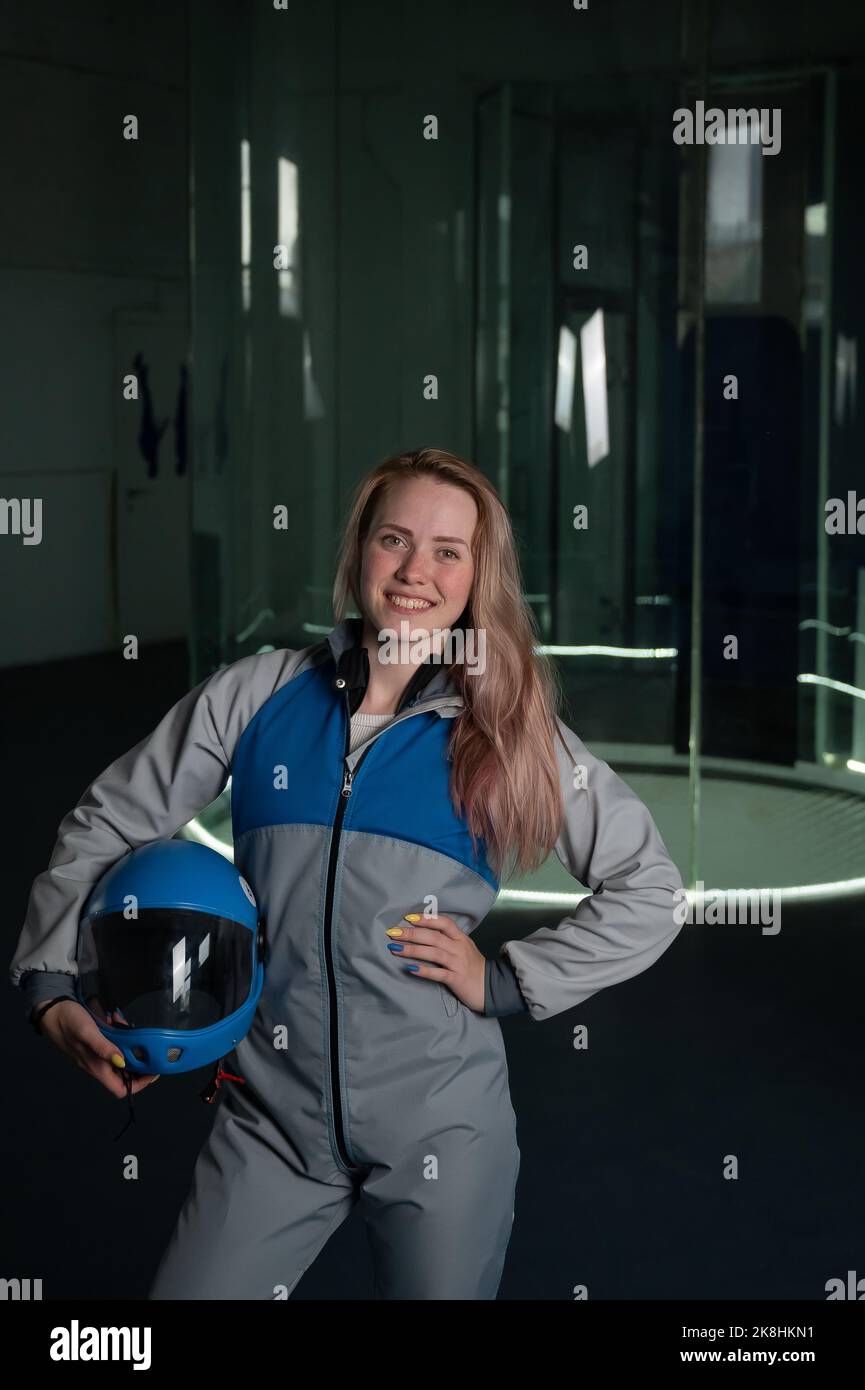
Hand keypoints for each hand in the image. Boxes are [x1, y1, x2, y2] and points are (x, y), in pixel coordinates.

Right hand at [34, 1000, 159, 1098]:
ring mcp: (96, 1056)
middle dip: (138, 1062)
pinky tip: (118, 1022)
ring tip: (129, 1028)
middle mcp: (96, 1065)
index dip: (138, 1085)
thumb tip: (122, 1063)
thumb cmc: (67, 1021)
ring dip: (129, 1046)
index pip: (120, 1089)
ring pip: (120, 1059)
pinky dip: (120, 1037)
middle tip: (148, 1045)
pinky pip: (113, 1046)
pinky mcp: (95, 1045)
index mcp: (95, 1067)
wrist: (50, 1011)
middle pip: (124, 1076)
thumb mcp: (87, 1031)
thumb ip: (103, 1047)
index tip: (153, 1071)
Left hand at [385, 913, 485, 1012]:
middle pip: (433, 937)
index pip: (444, 922)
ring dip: (412, 950)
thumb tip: (424, 931)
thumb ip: (448, 939)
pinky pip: (439, 973)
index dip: (426, 918)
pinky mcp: (457, 979)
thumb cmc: (473, 967)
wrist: (490, 987)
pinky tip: (410, 969)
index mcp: (460, 938)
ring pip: (434, 953)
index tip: (408, 917)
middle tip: (392, 932)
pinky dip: (424, 970)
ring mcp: (458, 963)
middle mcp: (459, 948)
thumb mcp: (463, 947)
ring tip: (394, 948)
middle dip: (411, 933)